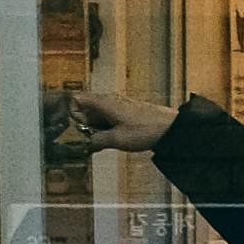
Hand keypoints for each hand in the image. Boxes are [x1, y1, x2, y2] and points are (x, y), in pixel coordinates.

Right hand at [55, 83, 176, 153]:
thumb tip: (86, 144)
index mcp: (104, 102)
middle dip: (84, 125)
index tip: (76, 128)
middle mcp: (109, 100)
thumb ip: (96, 140)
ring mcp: (118, 106)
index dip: (72, 113)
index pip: (76, 99)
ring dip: (96, 129)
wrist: (171, 128)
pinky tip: (113, 140)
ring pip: (98, 116)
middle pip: (86, 110)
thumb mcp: (116, 139)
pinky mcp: (126, 113)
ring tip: (104, 142)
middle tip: (90, 140)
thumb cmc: (146, 130)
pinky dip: (107, 129)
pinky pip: (109, 119)